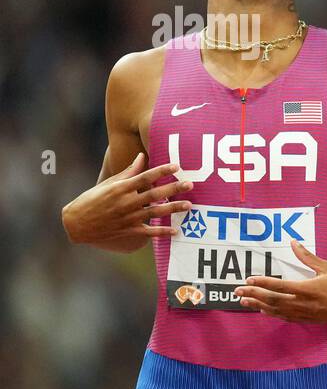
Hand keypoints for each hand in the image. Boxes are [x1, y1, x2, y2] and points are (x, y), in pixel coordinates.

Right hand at [62, 152, 193, 243]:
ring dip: (173, 209)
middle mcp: (126, 202)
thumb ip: (128, 171)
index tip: (176, 166)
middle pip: (154, 194)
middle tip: (190, 184)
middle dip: (173, 189)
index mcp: (120, 188)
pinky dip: (162, 232)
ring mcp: (128, 218)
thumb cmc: (91, 200)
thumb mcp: (108, 184)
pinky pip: (148, 232)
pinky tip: (176, 230)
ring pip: (155, 212)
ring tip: (189, 205)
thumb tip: (142, 156)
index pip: (144, 177)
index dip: (161, 171)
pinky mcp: (128, 230)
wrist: (75, 224)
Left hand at [234, 239, 326, 322]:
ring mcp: (307, 314)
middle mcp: (304, 304)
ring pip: (277, 311)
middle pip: (272, 300)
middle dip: (253, 295)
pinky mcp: (311, 320)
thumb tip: (293, 243)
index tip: (248, 279)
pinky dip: (273, 314)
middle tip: (236, 292)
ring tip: (245, 302)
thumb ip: (308, 257)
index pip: (278, 286)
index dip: (261, 282)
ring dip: (259, 306)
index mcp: (308, 289)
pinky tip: (264, 311)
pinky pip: (287, 318)